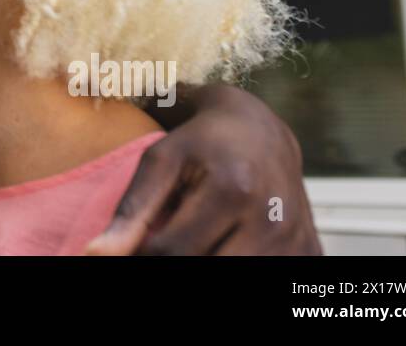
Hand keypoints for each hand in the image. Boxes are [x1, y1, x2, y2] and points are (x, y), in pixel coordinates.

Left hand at [86, 85, 321, 254]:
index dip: (142, 252)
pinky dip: (235, 260)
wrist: (262, 128)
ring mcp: (296, 239)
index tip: (138, 240)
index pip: (170, 251)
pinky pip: (268, 276)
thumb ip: (131, 209)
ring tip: (197, 235)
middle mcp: (272, 218)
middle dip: (175, 259)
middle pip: (204, 269)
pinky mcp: (310, 251)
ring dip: (207, 260)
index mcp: (233, 190)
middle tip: (167, 238)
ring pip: (234, 277)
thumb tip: (94, 254)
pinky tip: (225, 241)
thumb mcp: (160, 161)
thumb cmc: (201, 142)